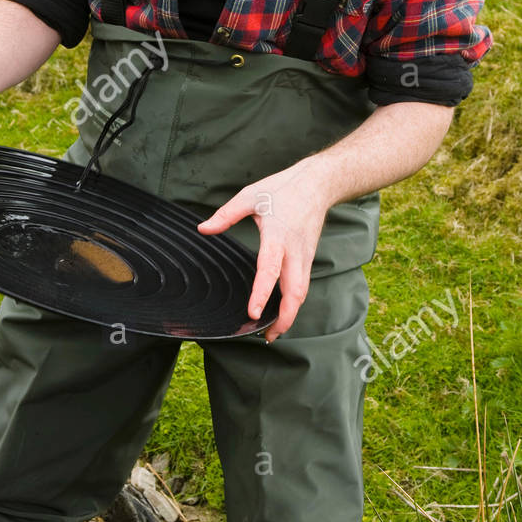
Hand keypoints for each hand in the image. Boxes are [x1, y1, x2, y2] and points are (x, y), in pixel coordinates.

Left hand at [197, 159, 329, 341]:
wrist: (318, 184)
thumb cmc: (284, 189)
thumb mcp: (251, 196)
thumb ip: (226, 214)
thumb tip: (203, 229)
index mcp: (278, 236)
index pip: (270, 270)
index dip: (262, 293)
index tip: (253, 313)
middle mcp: (295, 251)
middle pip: (295, 293)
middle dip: (284, 318)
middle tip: (268, 336)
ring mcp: (305, 256)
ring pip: (301, 293)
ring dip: (290, 314)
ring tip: (273, 332)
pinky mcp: (308, 258)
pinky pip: (302, 285)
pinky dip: (293, 302)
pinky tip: (282, 311)